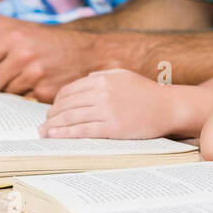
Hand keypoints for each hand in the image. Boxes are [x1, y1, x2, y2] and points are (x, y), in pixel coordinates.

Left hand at [0, 14, 101, 100]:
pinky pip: (15, 97)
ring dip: (3, 85)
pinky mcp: (41, 88)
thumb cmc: (47, 43)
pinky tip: (36, 82)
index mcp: (8, 31)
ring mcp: (31, 69)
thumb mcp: (16, 30)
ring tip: (21, 74)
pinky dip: (22, 92)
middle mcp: (19, 48)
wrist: (89, 54)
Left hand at [41, 68, 173, 138]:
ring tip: (43, 132)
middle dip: (51, 115)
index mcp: (103, 79)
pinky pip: (82, 130)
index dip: (56, 102)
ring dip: (53, 126)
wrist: (169, 107)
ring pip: (70, 118)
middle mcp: (102, 93)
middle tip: (44, 124)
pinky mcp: (113, 128)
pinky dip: (64, 134)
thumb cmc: (147, 93)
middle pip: (66, 104)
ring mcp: (107, 110)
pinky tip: (54, 136)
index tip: (52, 111)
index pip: (69, 91)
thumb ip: (103, 76)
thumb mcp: (124, 76)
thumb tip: (84, 81)